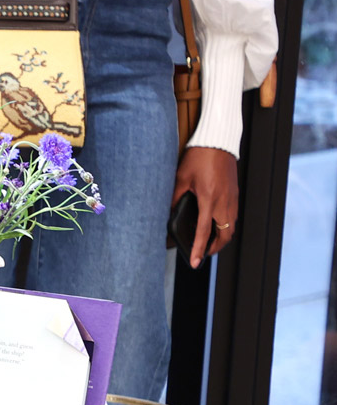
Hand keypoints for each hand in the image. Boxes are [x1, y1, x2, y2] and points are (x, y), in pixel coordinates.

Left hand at [173, 146, 239, 268]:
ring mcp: (232, 198)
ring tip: (208, 243)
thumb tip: (169, 213)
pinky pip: (234, 216)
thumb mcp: (180, 178)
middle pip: (224, 235)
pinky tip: (216, 225)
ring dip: (222, 238)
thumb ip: (175, 198)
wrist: (219, 142)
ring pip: (231, 227)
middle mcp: (224, 202)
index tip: (194, 262)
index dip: (198, 249)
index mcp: (209, 200)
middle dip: (214, 248)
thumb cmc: (199, 158)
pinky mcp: (235, 193)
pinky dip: (226, 226)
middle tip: (202, 254)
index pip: (203, 232)